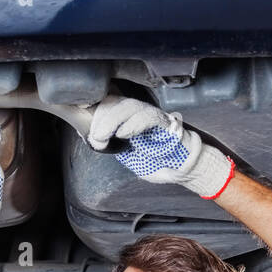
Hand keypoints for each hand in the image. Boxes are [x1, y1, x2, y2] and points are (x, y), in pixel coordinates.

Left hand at [87, 97, 233, 198]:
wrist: (183, 169)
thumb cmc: (158, 162)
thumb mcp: (129, 156)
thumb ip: (114, 146)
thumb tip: (94, 138)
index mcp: (130, 119)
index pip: (110, 105)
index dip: (97, 113)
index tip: (87, 130)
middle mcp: (141, 114)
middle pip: (117, 102)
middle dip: (101, 119)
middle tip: (95, 138)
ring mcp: (153, 117)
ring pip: (130, 106)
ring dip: (112, 120)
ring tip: (103, 136)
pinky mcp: (166, 123)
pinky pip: (148, 117)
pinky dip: (133, 124)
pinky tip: (124, 134)